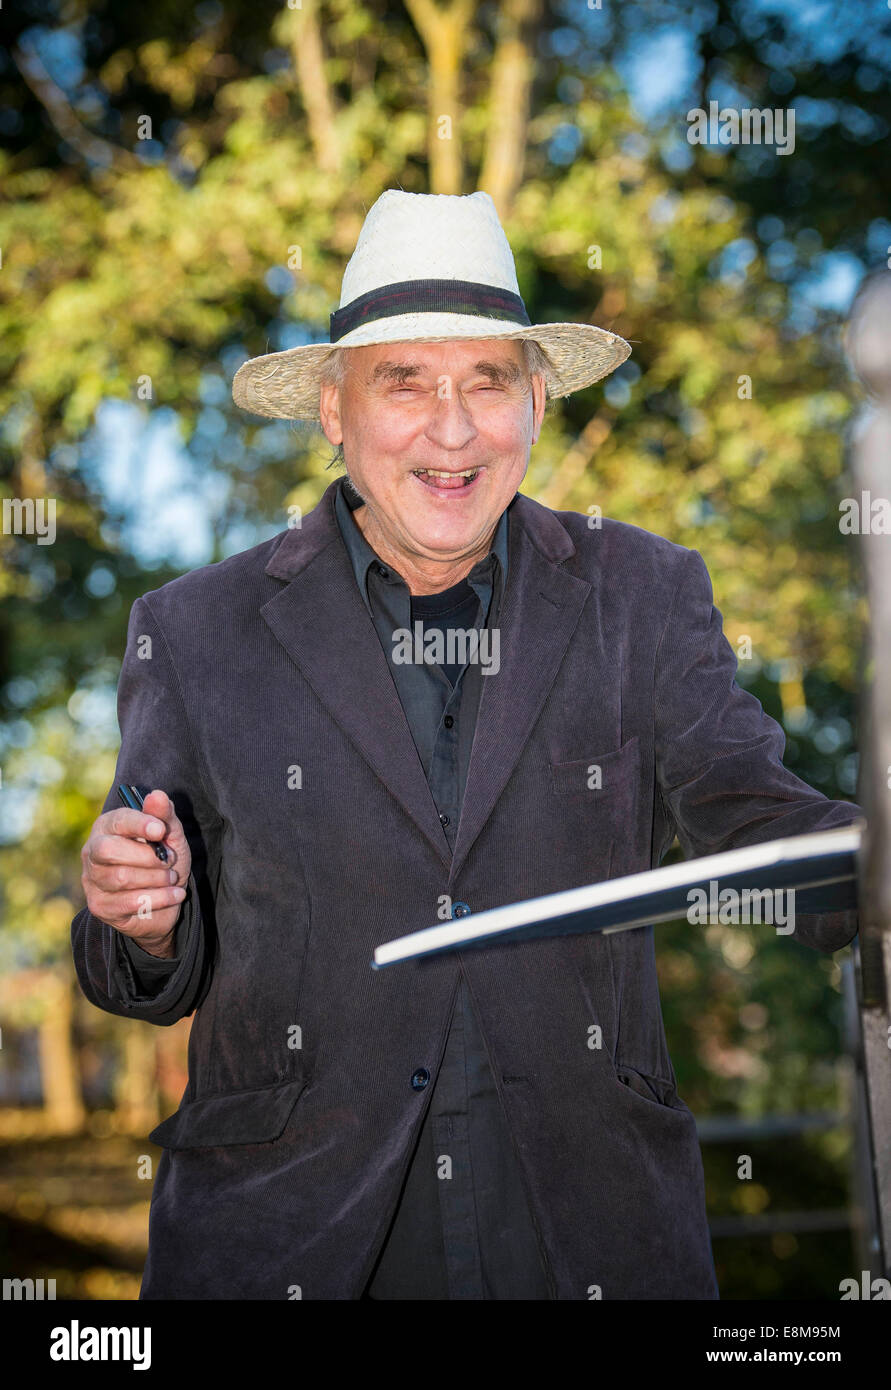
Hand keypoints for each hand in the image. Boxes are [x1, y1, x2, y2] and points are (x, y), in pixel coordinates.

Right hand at [81, 789, 191, 957]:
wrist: (165, 902)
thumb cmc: (163, 861)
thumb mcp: (170, 836)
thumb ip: (163, 816)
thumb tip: (157, 795)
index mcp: (107, 827)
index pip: (117, 821)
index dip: (139, 824)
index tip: (161, 830)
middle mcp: (93, 852)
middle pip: (108, 850)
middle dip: (146, 857)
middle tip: (169, 861)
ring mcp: (92, 880)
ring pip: (120, 878)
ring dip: (156, 879)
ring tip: (172, 878)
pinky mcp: (100, 906)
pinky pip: (128, 902)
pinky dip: (159, 898)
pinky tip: (174, 894)